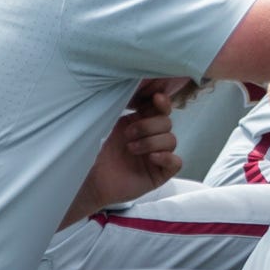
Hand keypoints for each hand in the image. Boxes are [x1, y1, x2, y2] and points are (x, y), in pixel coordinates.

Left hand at [74, 86, 180, 212]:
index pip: (161, 109)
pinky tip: (151, 158)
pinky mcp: (160, 173)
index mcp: (142, 124)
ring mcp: (158, 156)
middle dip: (148, 126)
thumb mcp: (110, 127)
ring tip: (131, 150)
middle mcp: (152, 138)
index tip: (156, 99)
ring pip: (172, 140)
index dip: (162, 103)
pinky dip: (166, 157)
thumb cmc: (98, 154)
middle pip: (167, 123)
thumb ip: (125, 111)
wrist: (93, 181)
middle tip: (128, 134)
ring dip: (151, 142)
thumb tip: (134, 89)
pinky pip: (176, 162)